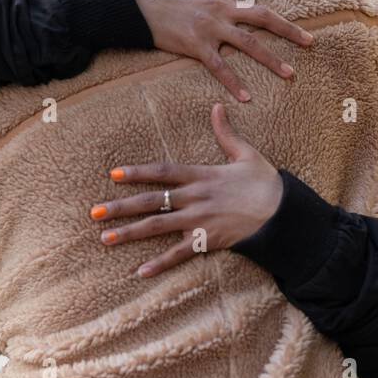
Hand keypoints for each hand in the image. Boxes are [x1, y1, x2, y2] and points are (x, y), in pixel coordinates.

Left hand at [90, 103, 283, 276]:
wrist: (284, 214)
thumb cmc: (266, 183)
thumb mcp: (246, 153)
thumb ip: (226, 132)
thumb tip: (217, 106)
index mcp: (201, 175)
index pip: (162, 171)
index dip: (137, 172)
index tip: (114, 174)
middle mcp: (195, 198)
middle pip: (151, 202)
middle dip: (121, 206)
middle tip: (94, 212)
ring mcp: (199, 221)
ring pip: (158, 228)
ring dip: (130, 233)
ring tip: (104, 239)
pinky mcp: (208, 242)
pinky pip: (180, 254)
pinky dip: (160, 264)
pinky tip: (139, 272)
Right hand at [131, 0, 312, 101]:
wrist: (138, 7)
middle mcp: (222, 6)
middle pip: (264, 16)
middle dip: (289, 29)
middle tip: (310, 41)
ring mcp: (211, 27)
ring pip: (249, 44)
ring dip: (272, 60)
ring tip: (290, 74)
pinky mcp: (198, 46)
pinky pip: (220, 67)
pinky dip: (234, 83)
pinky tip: (247, 96)